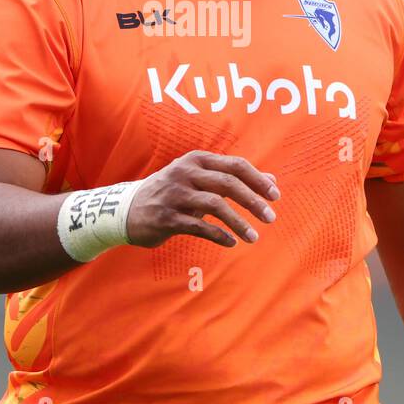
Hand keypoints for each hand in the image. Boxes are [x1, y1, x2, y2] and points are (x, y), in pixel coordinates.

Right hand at [125, 150, 279, 248]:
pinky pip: (198, 227)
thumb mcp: (201, 179)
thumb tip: (272, 180)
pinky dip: (218, 235)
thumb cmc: (173, 192)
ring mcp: (175, 195)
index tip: (275, 196)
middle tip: (270, 218)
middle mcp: (185, 173)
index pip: (235, 165)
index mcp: (197, 160)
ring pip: (215, 205)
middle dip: (252, 201)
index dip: (257, 180)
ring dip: (238, 222)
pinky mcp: (166, 218)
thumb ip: (234, 178)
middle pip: (227, 183)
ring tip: (254, 237)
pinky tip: (231, 243)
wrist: (128, 209)